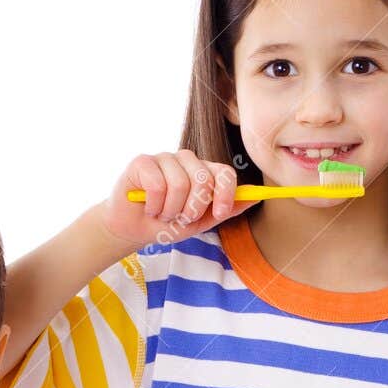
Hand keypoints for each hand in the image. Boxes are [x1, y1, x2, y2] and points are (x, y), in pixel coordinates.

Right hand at [100, 149, 256, 246]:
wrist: (132, 229)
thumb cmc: (165, 223)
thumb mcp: (200, 222)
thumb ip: (225, 209)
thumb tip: (255, 198)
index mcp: (203, 172)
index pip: (224, 172)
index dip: (225, 193)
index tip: (217, 213)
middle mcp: (186, 160)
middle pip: (203, 180)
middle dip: (191, 209)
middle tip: (177, 218)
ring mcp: (165, 158)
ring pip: (180, 184)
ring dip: (169, 210)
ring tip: (161, 213)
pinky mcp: (143, 162)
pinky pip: (158, 184)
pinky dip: (153, 205)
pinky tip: (147, 206)